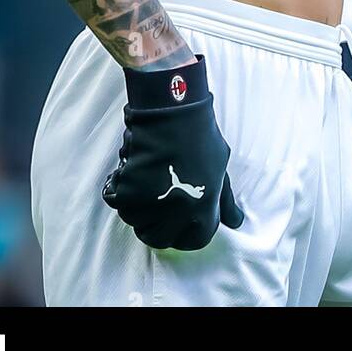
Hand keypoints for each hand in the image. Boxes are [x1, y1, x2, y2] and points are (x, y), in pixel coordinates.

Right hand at [102, 54, 243, 249]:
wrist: (175, 108)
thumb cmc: (199, 135)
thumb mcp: (219, 169)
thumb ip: (224, 200)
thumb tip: (236, 222)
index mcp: (204, 209)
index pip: (193, 242)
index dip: (183, 231)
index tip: (175, 218)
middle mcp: (178, 212)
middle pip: (157, 238)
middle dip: (153, 223)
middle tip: (153, 199)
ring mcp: (152, 203)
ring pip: (133, 220)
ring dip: (135, 202)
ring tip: (143, 177)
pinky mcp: (129, 189)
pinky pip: (115, 200)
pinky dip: (117, 186)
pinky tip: (128, 168)